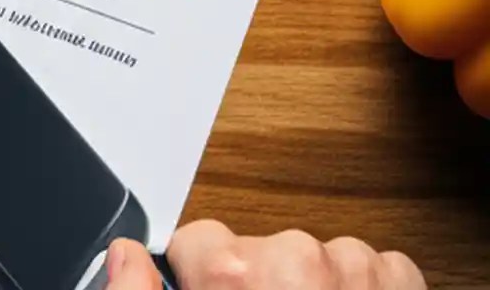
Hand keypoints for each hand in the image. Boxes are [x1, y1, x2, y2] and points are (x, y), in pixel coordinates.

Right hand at [104, 221, 425, 288]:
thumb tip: (125, 259)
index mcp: (233, 277)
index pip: (197, 239)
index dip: (199, 278)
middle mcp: (294, 261)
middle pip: (255, 249)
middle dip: (258, 287)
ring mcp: (352, 269)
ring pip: (313, 257)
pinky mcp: (398, 283)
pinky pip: (371, 267)